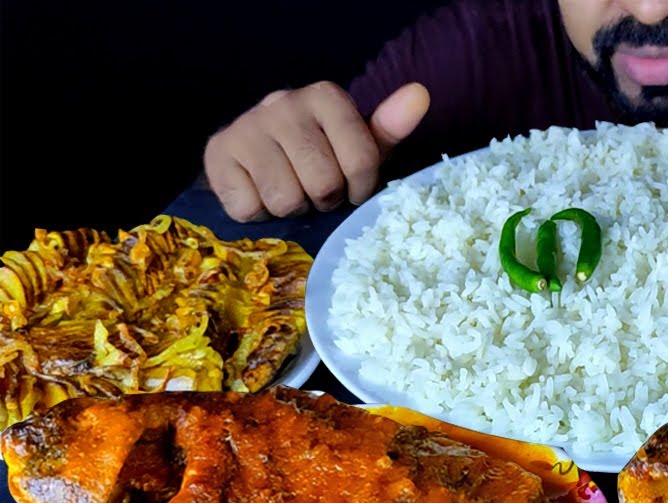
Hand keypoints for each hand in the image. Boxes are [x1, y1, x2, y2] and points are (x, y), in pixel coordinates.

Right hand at [204, 81, 429, 221]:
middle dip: (324, 199)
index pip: (362, 161)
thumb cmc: (323, 154)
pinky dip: (258, 213)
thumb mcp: (361, 144)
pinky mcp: (217, 152)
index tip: (352, 187)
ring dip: (292, 209)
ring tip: (290, 190)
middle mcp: (283, 103)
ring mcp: (246, 126)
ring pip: (285, 199)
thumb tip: (420, 95)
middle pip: (323, 183)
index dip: (360, 188)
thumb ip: (390, 126)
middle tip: (316, 190)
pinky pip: (249, 208)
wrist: (258, 157)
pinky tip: (260, 192)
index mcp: (325, 96)